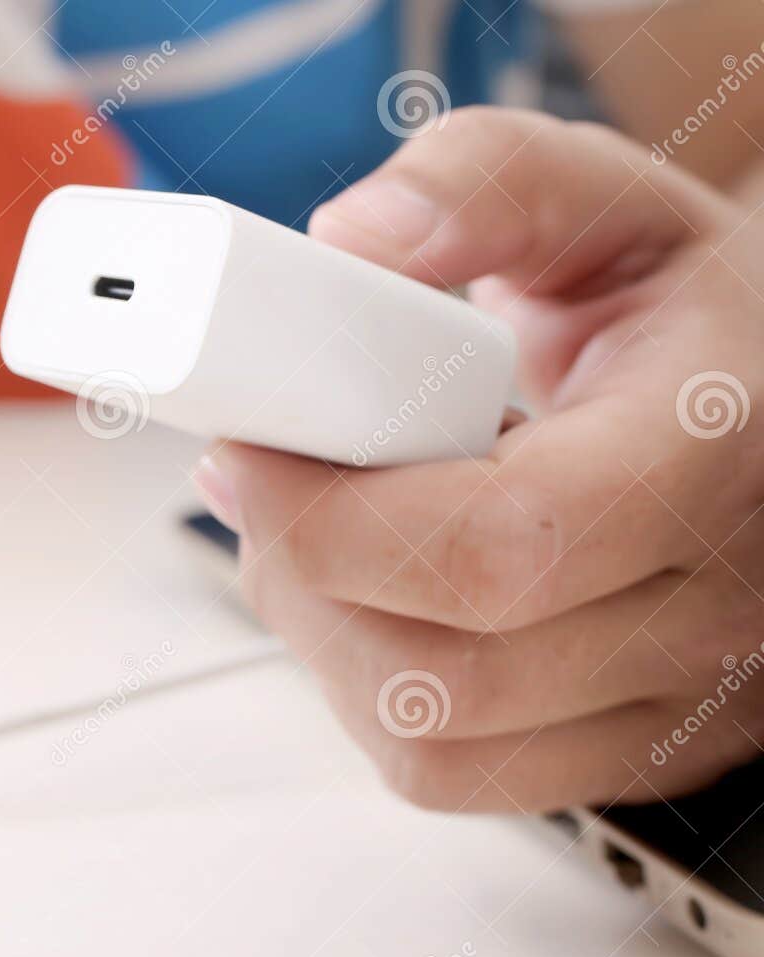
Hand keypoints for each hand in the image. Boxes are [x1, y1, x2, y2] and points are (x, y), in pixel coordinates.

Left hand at [194, 108, 763, 811]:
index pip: (501, 547)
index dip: (332, 519)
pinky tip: (370, 599)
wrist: (760, 401)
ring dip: (320, 638)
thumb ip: (482, 185)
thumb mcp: (601, 204)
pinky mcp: (628, 751)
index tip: (244, 451)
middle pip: (443, 669)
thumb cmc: (678, 311)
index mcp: (714, 447)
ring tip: (319, 531)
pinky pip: (449, 771)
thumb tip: (348, 242)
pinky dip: (365, 690)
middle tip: (260, 483)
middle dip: (300, 574)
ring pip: (429, 738)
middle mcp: (716, 602)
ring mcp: (679, 698)